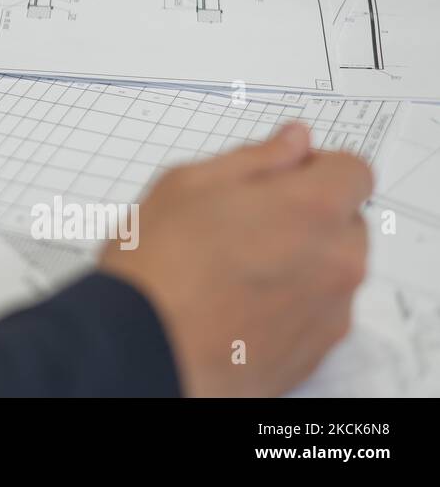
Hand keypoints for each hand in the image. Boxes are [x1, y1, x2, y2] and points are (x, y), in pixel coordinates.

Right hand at [100, 124, 371, 396]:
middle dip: (307, 217)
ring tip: (233, 270)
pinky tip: (237, 304)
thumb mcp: (188, 184)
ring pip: (331, 270)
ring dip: (299, 261)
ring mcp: (329, 312)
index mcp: (311, 208)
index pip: (352, 171)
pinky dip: (289, 304)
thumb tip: (292, 142)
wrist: (142, 347)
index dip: (314, 168)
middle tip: (243, 224)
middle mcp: (336, 261)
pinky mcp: (314, 352)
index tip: (280, 177)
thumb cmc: (156, 265)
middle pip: (344, 222)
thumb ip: (254, 159)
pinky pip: (316, 314)